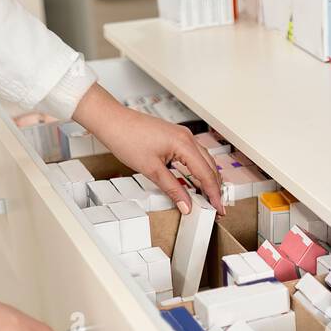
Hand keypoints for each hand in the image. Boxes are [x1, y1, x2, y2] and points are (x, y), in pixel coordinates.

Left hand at [73, 84, 224, 216]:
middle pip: (210, 167)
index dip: (214, 194)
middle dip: (215, 188)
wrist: (112, 121)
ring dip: (208, 179)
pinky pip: (194, 155)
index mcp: (184, 144)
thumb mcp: (151, 169)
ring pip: (204, 160)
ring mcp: (182, 136)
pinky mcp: (175, 137)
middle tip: (217, 207)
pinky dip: (199, 169)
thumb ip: (172, 188)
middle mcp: (187, 138)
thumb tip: (186, 205)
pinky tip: (196, 180)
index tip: (219, 209)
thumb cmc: (127, 138)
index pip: (206, 174)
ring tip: (209, 197)